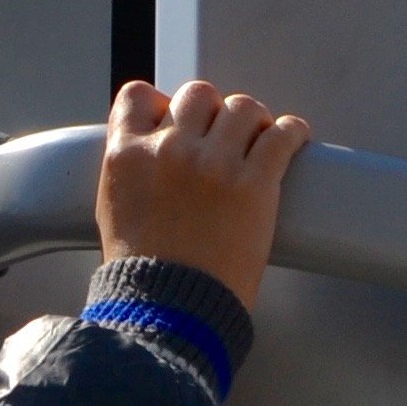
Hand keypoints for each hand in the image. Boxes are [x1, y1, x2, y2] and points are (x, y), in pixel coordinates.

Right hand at [94, 79, 312, 310]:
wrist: (171, 311)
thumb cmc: (142, 275)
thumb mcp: (113, 210)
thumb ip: (131, 171)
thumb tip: (152, 153)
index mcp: (128, 155)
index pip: (139, 96)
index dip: (162, 103)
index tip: (177, 117)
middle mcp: (170, 149)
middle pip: (197, 94)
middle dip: (212, 112)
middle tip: (224, 135)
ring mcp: (214, 163)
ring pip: (242, 107)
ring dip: (253, 120)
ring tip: (260, 138)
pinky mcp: (255, 182)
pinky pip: (281, 135)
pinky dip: (291, 131)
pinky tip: (293, 137)